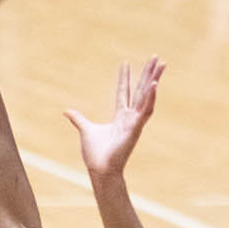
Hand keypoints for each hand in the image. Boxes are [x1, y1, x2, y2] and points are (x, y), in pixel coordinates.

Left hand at [64, 56, 165, 177]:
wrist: (100, 169)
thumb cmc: (95, 154)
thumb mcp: (85, 130)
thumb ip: (78, 119)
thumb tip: (67, 111)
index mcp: (119, 116)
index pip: (123, 92)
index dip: (125, 77)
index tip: (126, 63)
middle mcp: (130, 117)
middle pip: (140, 90)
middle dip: (148, 74)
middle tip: (156, 58)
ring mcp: (135, 122)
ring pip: (147, 96)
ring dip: (154, 80)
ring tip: (161, 65)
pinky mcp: (136, 128)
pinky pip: (145, 111)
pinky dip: (150, 98)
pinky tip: (154, 85)